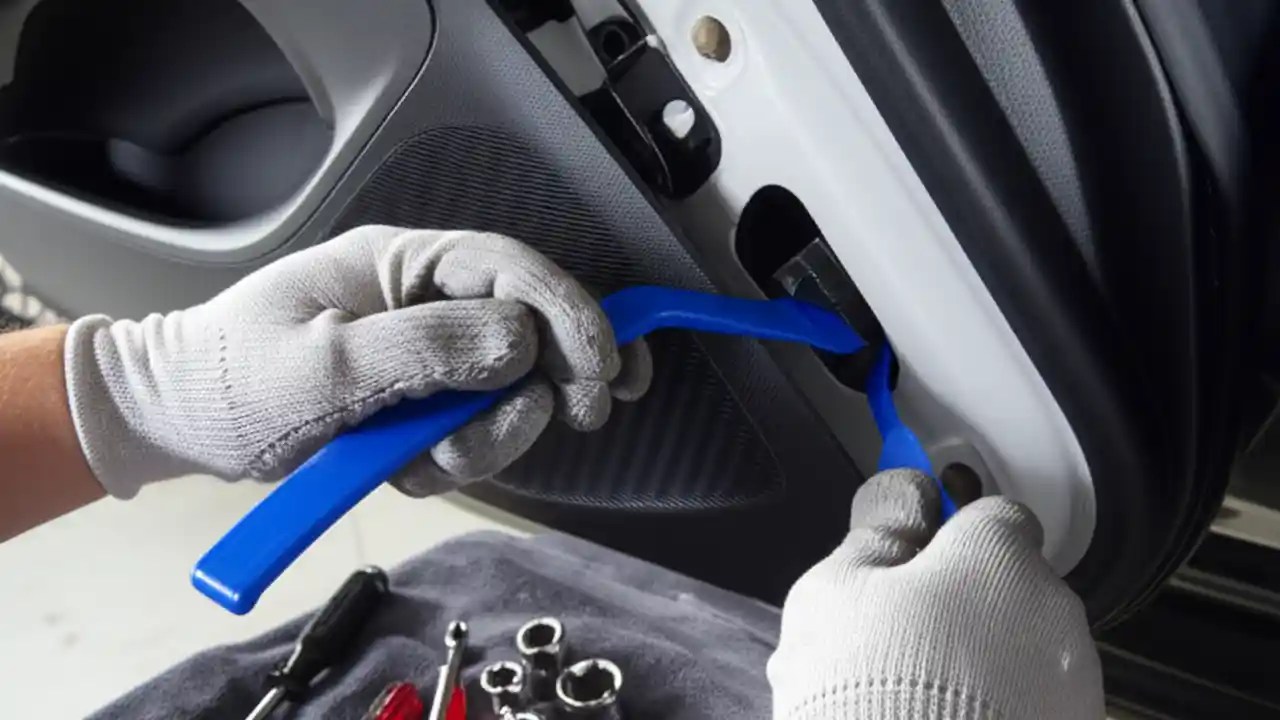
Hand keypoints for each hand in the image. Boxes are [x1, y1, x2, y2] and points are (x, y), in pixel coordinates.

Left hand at [64, 225, 650, 497]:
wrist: (178, 423)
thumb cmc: (232, 378)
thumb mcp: (322, 365)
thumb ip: (422, 350)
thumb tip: (520, 342)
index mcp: (403, 264)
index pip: (512, 271)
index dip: (572, 313)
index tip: (606, 367)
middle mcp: (425, 304)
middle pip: (530, 331)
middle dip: (557, 377)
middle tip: (582, 415)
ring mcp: (425, 358)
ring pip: (506, 392)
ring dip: (492, 434)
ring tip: (436, 459)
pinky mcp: (418, 408)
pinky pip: (469, 435)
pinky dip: (453, 462)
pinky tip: (406, 469)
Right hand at [768, 470, 1102, 718]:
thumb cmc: (866, 688)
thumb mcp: (836, 591)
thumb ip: (878, 529)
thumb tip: (905, 491)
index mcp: (1000, 560)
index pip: (991, 516)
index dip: (946, 535)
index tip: (908, 559)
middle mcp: (1055, 615)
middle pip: (1009, 587)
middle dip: (963, 604)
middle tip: (895, 642)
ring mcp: (1073, 688)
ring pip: (1023, 652)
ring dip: (982, 663)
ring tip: (915, 701)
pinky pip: (1032, 706)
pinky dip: (1001, 711)